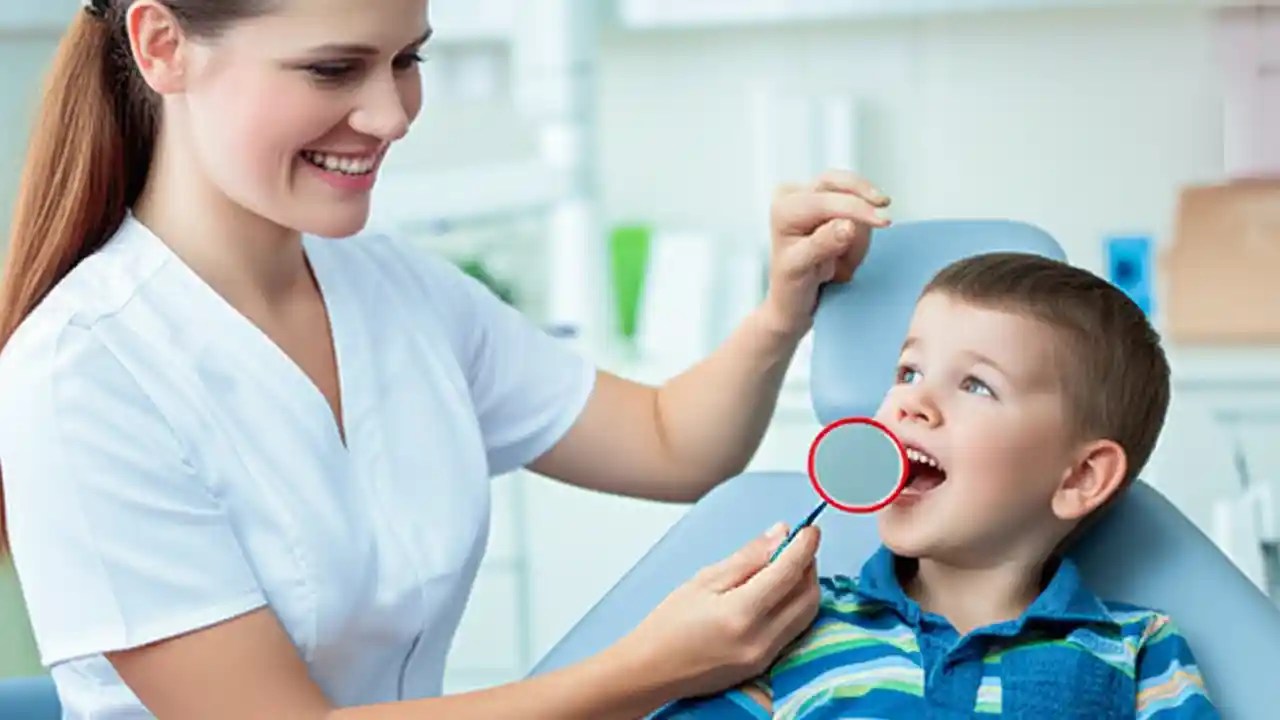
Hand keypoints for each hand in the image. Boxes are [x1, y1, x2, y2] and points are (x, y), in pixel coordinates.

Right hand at [618, 522, 820, 700]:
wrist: (652, 671)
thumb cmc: (669, 624)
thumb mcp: (704, 581)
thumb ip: (747, 558)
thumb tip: (780, 534)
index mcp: (741, 613)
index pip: (788, 573)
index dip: (805, 546)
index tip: (810, 529)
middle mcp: (760, 639)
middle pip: (807, 595)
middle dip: (809, 565)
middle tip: (798, 545)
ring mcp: (765, 657)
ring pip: (806, 614)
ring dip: (805, 585)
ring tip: (789, 565)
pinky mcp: (765, 666)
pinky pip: (795, 630)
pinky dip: (796, 606)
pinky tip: (780, 592)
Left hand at [762, 169, 891, 336]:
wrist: (794, 297)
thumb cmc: (791, 284)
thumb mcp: (800, 269)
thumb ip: (822, 245)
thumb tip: (849, 225)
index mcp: (784, 207)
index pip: (825, 199)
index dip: (856, 208)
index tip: (882, 221)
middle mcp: (796, 196)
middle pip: (840, 183)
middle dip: (864, 203)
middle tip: (886, 220)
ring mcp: (815, 198)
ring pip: (855, 196)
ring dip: (861, 230)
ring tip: (844, 266)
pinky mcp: (832, 206)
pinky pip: (860, 211)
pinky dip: (862, 234)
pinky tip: (846, 257)